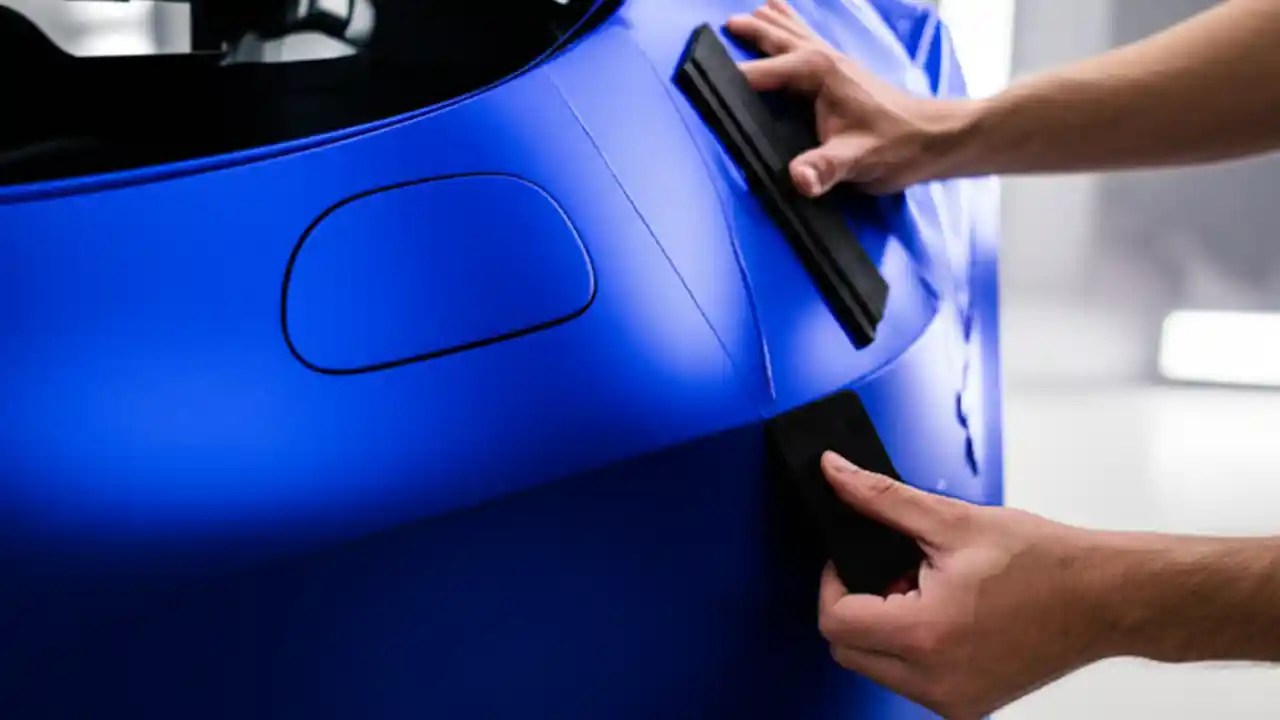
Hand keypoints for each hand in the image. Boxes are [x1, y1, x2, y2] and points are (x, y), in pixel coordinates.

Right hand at [725, 1, 976, 195]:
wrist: (937, 139)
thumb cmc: (898, 148)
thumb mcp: (858, 161)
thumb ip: (826, 169)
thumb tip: (798, 180)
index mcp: (820, 73)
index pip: (765, 72)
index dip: (734, 76)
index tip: (703, 80)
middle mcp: (826, 60)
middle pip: (778, 39)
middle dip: (750, 33)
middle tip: (721, 27)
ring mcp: (836, 63)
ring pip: (795, 34)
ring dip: (771, 24)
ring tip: (753, 13)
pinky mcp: (844, 72)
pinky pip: (809, 41)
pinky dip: (792, 29)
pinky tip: (790, 25)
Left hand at [816, 451, 1111, 718]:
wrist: (1107, 598)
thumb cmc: (1044, 561)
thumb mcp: (953, 520)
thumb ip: (881, 498)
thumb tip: (835, 474)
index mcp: (926, 635)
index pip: (834, 621)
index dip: (833, 581)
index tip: (852, 558)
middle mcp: (935, 681)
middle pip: (847, 649)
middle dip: (855, 605)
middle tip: (894, 571)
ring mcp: (952, 701)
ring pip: (875, 667)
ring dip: (883, 628)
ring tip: (927, 590)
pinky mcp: (968, 707)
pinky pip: (909, 680)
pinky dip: (911, 648)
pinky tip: (945, 615)